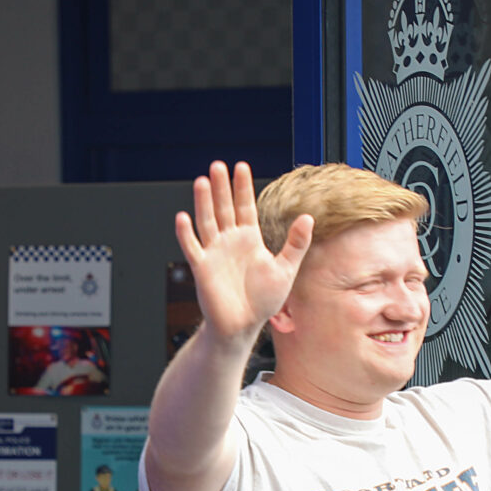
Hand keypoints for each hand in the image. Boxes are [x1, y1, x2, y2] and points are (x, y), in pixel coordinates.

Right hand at [174, 161, 313, 340]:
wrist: (243, 325)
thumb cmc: (263, 300)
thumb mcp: (286, 269)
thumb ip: (296, 243)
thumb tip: (308, 218)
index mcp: (249, 239)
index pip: (244, 206)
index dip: (242, 187)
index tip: (241, 167)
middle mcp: (230, 241)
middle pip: (223, 208)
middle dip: (221, 187)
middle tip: (218, 165)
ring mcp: (214, 252)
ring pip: (207, 221)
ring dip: (204, 202)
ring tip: (202, 181)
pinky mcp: (202, 267)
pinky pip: (192, 247)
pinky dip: (186, 233)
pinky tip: (183, 217)